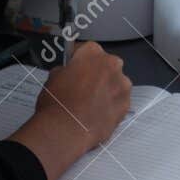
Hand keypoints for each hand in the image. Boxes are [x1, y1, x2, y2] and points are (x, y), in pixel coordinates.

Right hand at [10, 42, 131, 179]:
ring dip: (106, 89)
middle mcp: (113, 65)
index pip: (87, 49)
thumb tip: (69, 74)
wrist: (68, 130)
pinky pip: (118, 101)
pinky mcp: (127, 104)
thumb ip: (66, 71)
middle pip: (105, 65)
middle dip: (96, 73)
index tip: (75, 66)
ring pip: (115, 83)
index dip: (79, 58)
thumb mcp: (52, 78)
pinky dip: (110, 106)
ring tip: (90, 104)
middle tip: (82, 87)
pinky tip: (97, 114)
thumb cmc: (57, 102)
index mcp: (93, 53)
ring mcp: (123, 85)